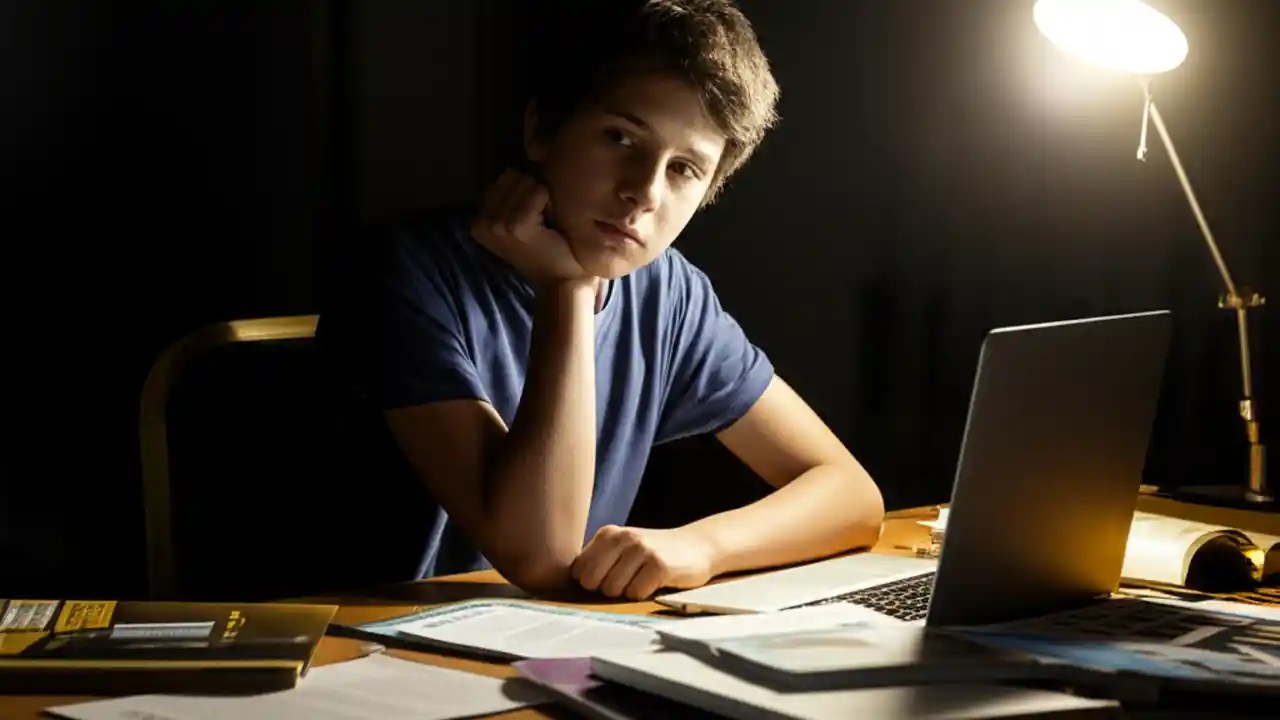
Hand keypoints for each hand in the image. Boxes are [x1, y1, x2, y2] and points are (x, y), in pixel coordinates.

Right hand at [470, 168, 589, 288]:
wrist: (563, 282)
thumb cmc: (550, 250)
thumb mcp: (523, 219)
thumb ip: (514, 194)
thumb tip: (528, 156)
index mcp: (479, 220)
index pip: (506, 176)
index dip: (528, 192)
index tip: (534, 219)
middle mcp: (481, 222)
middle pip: (514, 175)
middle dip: (534, 192)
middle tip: (542, 221)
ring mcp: (496, 225)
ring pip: (527, 181)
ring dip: (544, 199)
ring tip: (546, 224)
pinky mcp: (515, 226)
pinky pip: (539, 192)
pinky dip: (551, 204)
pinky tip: (550, 225)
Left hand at [571, 525, 716, 599]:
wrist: (698, 547)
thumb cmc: (654, 554)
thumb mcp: (623, 549)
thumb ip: (597, 560)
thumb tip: (564, 585)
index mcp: (608, 533)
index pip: (578, 572)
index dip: (593, 583)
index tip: (612, 578)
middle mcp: (622, 537)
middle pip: (592, 583)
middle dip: (607, 589)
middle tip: (629, 580)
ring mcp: (641, 550)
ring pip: (613, 590)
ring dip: (628, 592)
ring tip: (644, 578)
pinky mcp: (659, 565)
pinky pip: (636, 594)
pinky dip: (645, 594)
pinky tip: (657, 582)